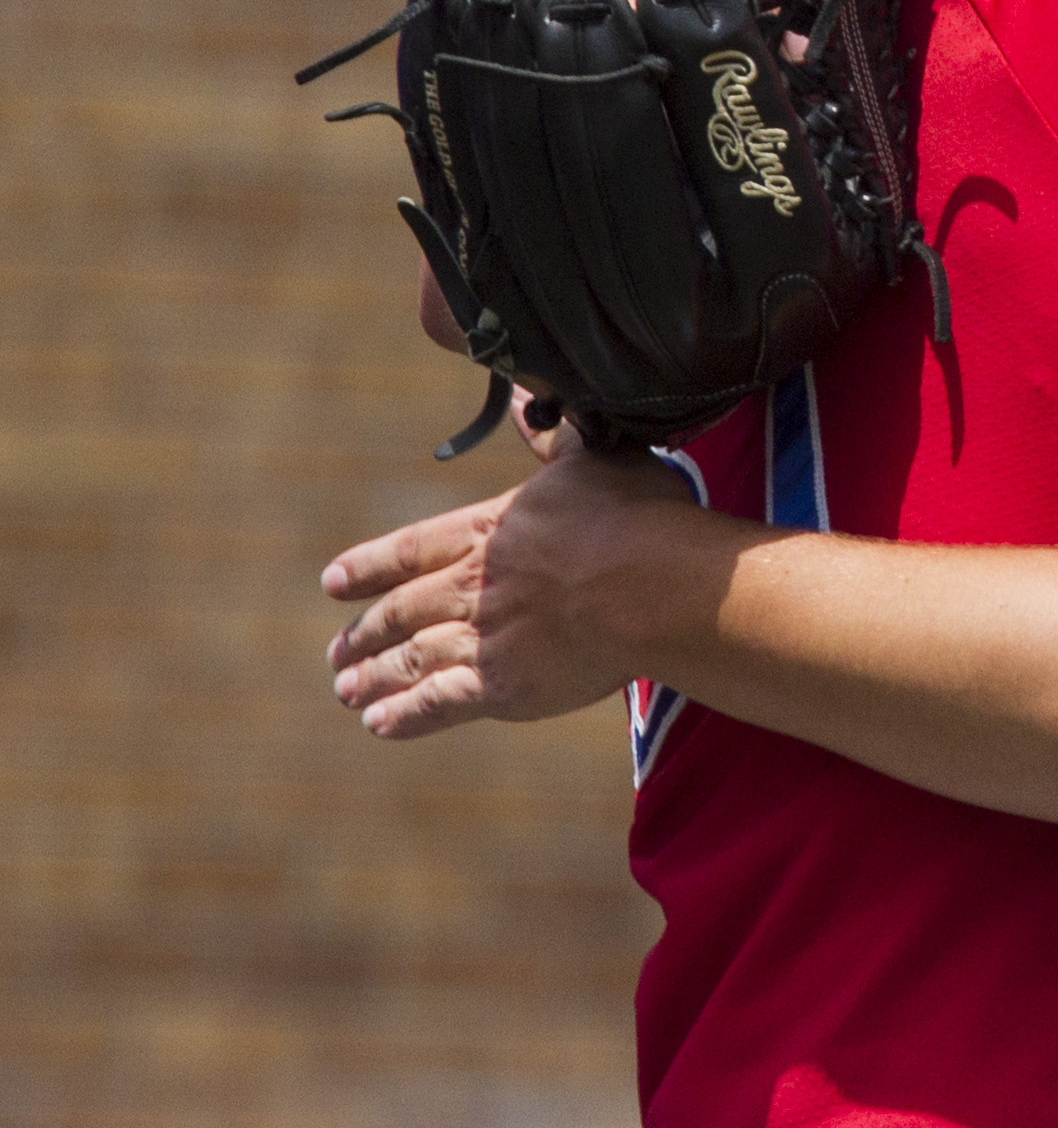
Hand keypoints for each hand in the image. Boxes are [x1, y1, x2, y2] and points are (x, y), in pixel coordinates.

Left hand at [322, 451, 692, 738]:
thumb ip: (552, 440)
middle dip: (364, 632)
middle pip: (400, 611)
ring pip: (408, 659)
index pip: (410, 549)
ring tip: (346, 690)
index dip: (368, 567)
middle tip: (337, 650)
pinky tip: (380, 724)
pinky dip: (405, 714)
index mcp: (486, 530)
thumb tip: (525, 403)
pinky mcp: (502, 687)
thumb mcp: (594, 460)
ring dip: (373, 676)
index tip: (333, 583)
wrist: (653, 587)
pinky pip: (437, 703)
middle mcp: (471, 585)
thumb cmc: (636, 517)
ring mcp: (481, 638)